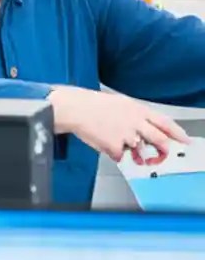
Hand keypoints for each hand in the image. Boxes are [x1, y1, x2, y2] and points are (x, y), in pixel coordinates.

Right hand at [47, 86, 188, 163]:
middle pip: (159, 140)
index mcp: (138, 110)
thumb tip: (143, 130)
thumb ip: (135, 116)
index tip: (185, 140)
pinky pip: (119, 156)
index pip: (165, 123)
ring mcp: (126, 135)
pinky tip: (102, 141)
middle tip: (160, 155)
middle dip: (162, 151)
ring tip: (120, 144)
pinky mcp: (115, 146)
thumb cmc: (91, 104)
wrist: (73, 108)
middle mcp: (135, 122)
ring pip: (139, 150)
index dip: (178, 133)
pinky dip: (111, 152)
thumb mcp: (120, 103)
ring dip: (131, 151)